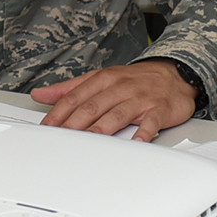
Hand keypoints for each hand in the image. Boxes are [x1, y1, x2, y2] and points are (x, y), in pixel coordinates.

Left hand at [32, 60, 197, 139]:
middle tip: (60, 139)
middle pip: (93, 106)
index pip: (75, 97)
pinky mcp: (160, 109)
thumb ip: (70, 88)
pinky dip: (144, 133)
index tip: (46, 128)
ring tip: (89, 141)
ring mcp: (140, 98)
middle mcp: (120, 87)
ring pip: (117, 114)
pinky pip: (151, 122)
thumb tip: (42, 94)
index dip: (59, 113)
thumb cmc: (135, 80)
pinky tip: (136, 143)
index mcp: (103, 80)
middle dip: (74, 123)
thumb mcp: (100, 78)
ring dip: (101, 129)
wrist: (174, 74)